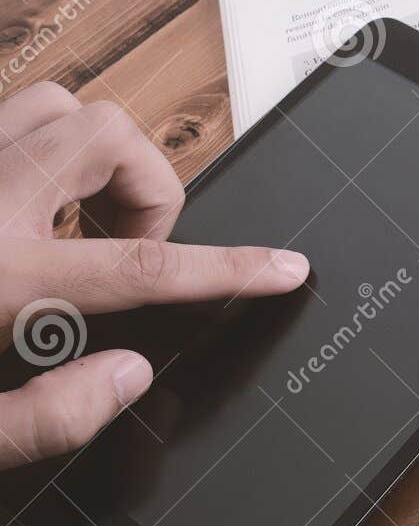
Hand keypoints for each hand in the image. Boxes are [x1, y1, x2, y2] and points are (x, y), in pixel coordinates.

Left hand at [0, 84, 308, 468]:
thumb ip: (44, 419)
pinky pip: (13, 114)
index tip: (286, 268)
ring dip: (93, 158)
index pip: (142, 266)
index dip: (230, 268)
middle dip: (147, 192)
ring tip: (78, 223)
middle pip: (110, 140)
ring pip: (59, 106)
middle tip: (126, 252)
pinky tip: (32, 209)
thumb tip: (131, 375)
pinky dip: (41, 147)